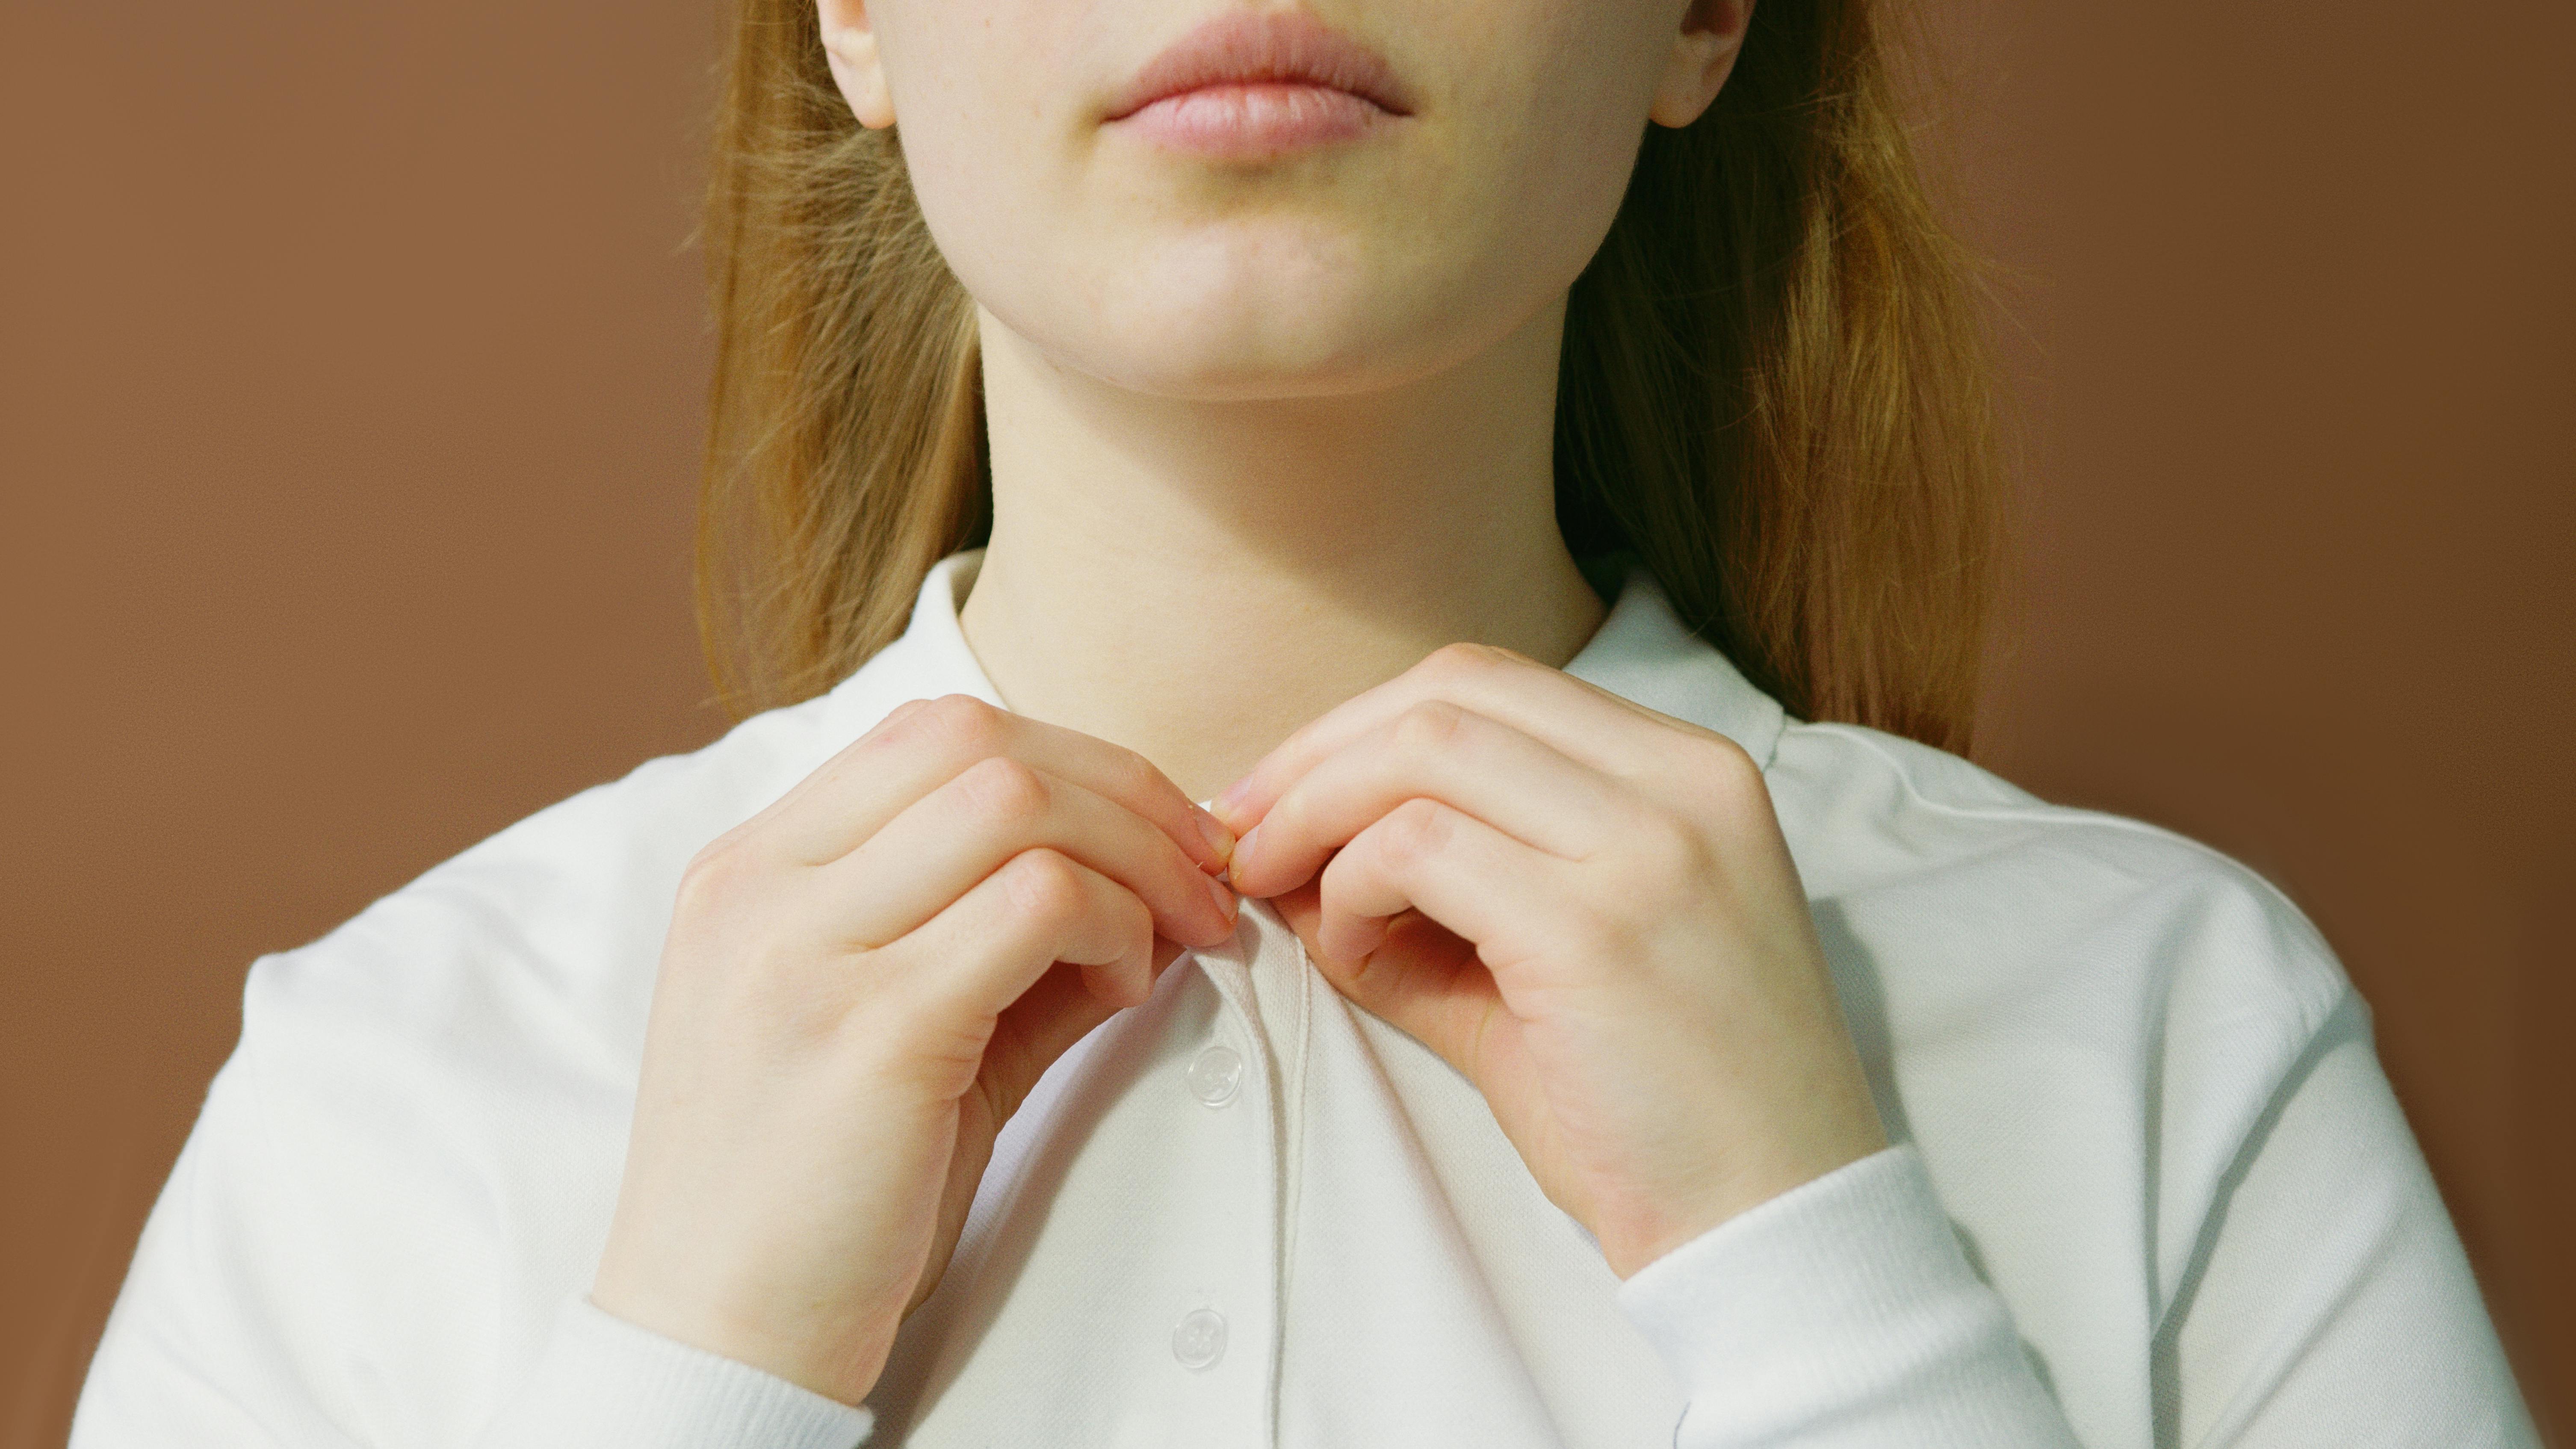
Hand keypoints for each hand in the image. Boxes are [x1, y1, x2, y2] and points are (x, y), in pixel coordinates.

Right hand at [591, 695, 1241, 1405]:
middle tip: (1203, 875)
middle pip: (978, 743)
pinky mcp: (871, 1029)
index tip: (1160, 834)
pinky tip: (1120, 995)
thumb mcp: (888, 1026)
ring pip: (1016, 803)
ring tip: (1170, 939)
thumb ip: (990, 936)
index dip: (1073, 762)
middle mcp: (760, 888)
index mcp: (749, 869)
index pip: (930, 732)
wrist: (719, 1336)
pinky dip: (1113, 928)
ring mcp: (804, 952)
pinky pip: (1037, 905)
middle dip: (1124, 793)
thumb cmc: (815, 1191)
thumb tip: (1148, 876)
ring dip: (1133, 857)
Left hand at [1209, 643, 1887, 1278]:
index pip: (1490, 685)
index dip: (1362, 728)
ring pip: (1423, 753)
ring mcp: (1649, 847)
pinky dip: (1351, 890)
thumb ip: (1430, 893)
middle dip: (1317, 757)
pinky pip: (1418, 847)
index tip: (1282, 794)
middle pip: (1448, 695)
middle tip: (1245, 833)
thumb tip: (1285, 852)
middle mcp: (1683, 783)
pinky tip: (1351, 952)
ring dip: (1318, 817)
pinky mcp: (1596, 927)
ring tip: (1286, 895)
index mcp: (1690, 772)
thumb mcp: (1551, 959)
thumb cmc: (1660, 1104)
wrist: (1771, 1219)